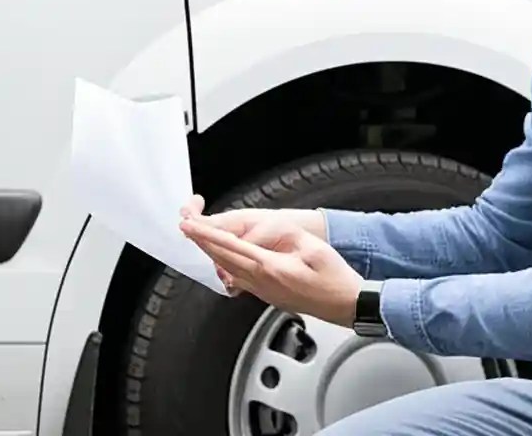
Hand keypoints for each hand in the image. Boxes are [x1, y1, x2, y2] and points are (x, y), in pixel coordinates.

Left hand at [179, 194, 328, 294]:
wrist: (346, 305)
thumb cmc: (334, 279)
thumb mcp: (312, 248)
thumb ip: (285, 237)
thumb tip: (263, 233)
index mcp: (270, 267)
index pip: (230, 246)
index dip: (206, 234)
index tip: (189, 225)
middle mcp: (261, 281)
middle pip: (222, 259)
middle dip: (201, 241)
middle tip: (185, 227)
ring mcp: (262, 290)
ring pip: (227, 270)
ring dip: (210, 253)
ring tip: (198, 239)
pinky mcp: (267, 294)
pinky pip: (237, 278)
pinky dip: (224, 264)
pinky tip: (222, 259)